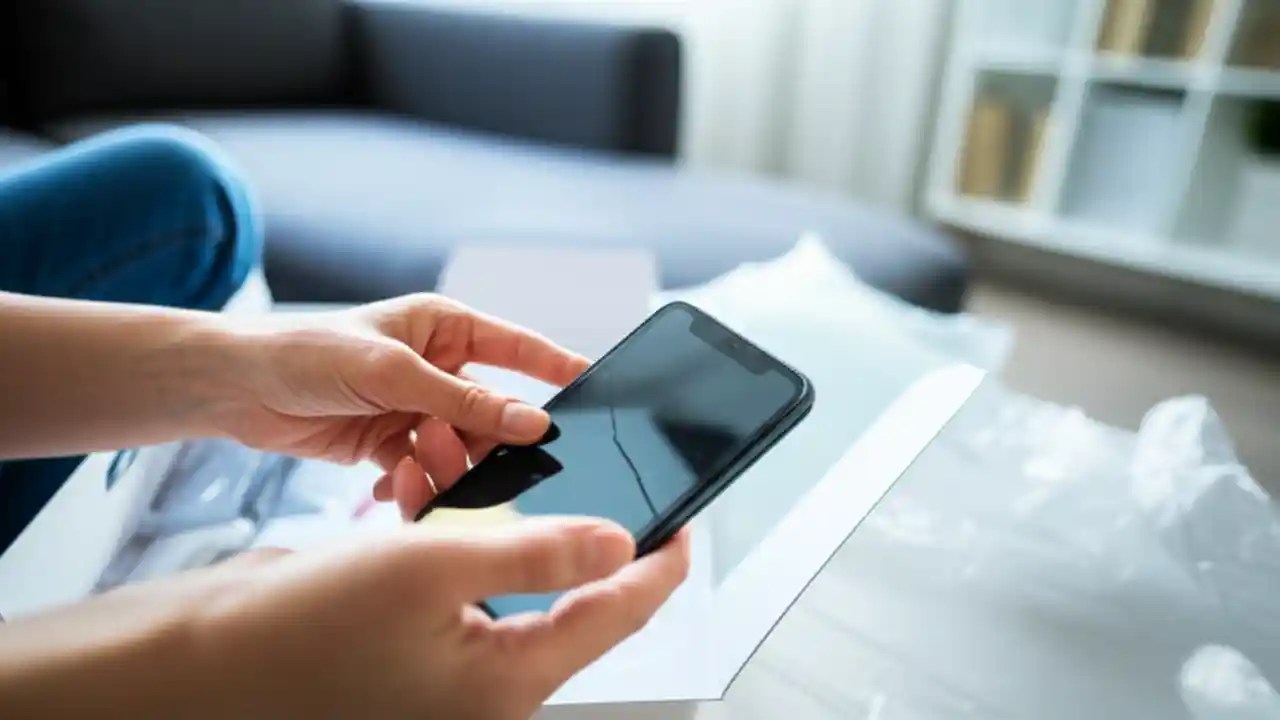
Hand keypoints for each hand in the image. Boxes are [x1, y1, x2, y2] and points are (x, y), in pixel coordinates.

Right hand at [0, 518, 691, 718]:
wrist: (202, 662)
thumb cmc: (300, 632)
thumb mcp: (434, 572)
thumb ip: (538, 555)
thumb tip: (619, 544)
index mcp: (507, 685)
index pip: (619, 618)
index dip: (663, 567)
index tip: (690, 522)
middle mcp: (488, 685)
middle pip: (579, 610)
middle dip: (597, 542)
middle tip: (624, 493)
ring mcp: (452, 669)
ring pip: (522, 596)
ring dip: (527, 536)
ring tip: (531, 486)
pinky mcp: (418, 648)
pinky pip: (471, 595)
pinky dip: (476, 549)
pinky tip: (459, 510)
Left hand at [216, 294, 588, 516]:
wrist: (235, 388)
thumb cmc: (304, 352)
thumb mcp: (391, 372)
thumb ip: (463, 401)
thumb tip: (530, 422)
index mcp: (444, 328)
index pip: (519, 348)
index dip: (559, 368)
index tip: (598, 389)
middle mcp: (436, 368)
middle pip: (491, 413)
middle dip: (479, 442)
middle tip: (459, 458)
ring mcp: (415, 409)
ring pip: (460, 451)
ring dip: (439, 469)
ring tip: (404, 471)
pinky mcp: (390, 444)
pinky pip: (425, 473)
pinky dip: (411, 486)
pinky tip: (384, 484)